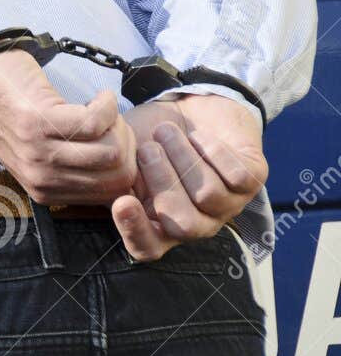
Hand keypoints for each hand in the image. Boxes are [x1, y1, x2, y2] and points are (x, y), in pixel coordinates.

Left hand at [0, 50, 137, 203]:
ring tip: (103, 109)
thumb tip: (125, 176)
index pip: (112, 194)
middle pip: (117, 174)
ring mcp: (39, 151)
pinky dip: (107, 105)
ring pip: (111, 150)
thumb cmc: (16, 115)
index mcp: (45, 191)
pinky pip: (96, 121)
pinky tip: (99, 97)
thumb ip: (74, 172)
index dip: (128, 164)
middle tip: (114, 122)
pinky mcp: (40, 122)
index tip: (119, 140)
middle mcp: (41, 177)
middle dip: (127, 144)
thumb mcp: (41, 156)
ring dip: (117, 125)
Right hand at [110, 94, 267, 260]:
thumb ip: (114, 177)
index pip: (148, 248)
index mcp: (160, 224)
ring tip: (166, 131)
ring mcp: (228, 205)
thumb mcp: (124, 155)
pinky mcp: (253, 182)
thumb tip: (102, 192)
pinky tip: (198, 135)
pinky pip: (235, 176)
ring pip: (208, 195)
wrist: (191, 107)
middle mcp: (197, 223)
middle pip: (182, 224)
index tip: (122, 201)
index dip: (135, 231)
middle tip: (147, 148)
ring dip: (182, 156)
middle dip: (162, 181)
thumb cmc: (150, 135)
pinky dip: (212, 150)